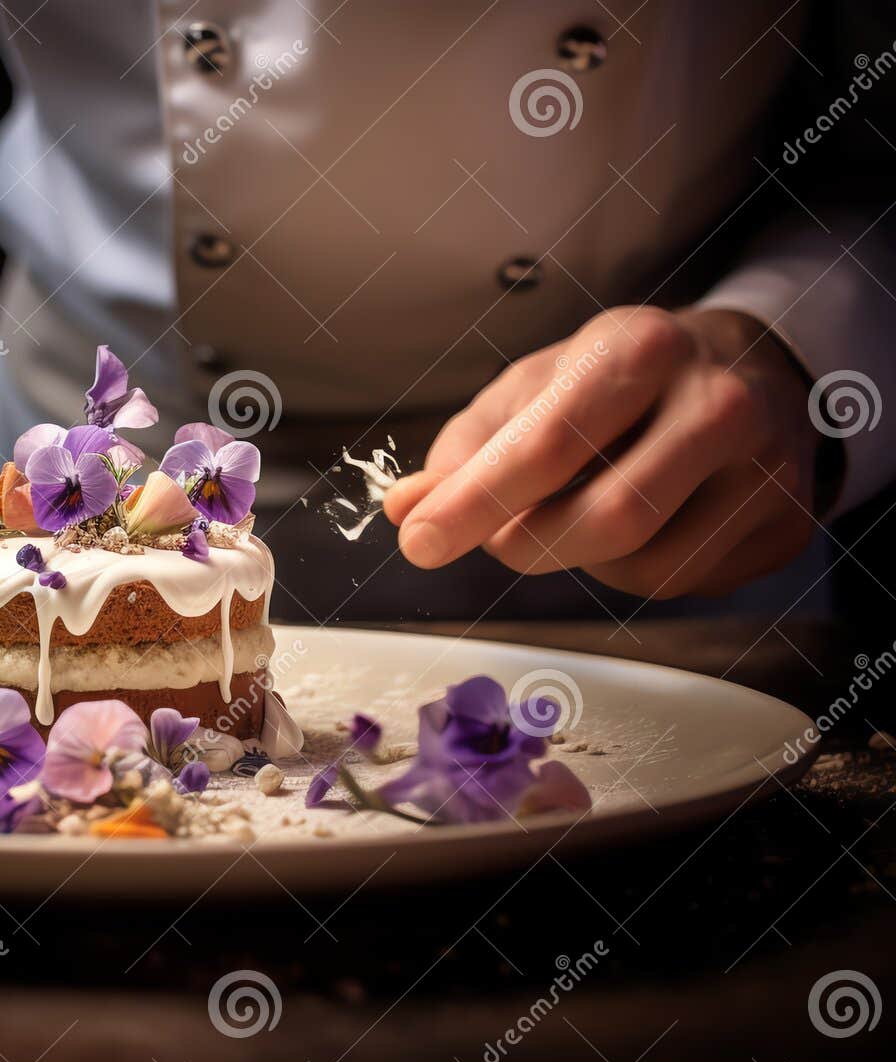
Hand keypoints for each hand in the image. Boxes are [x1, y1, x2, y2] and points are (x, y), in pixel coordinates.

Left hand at [384, 306, 820, 599]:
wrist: (753, 370)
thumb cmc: (621, 382)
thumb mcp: (538, 387)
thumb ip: (467, 448)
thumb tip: (405, 509)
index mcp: (642, 349)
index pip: (549, 443)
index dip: (475, 501)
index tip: (420, 540)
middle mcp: (718, 403)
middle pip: (606, 518)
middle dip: (529, 545)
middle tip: (494, 541)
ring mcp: (766, 469)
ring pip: (644, 566)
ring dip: (583, 561)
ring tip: (582, 509)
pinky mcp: (784, 527)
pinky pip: (683, 585)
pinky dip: (634, 571)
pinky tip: (642, 525)